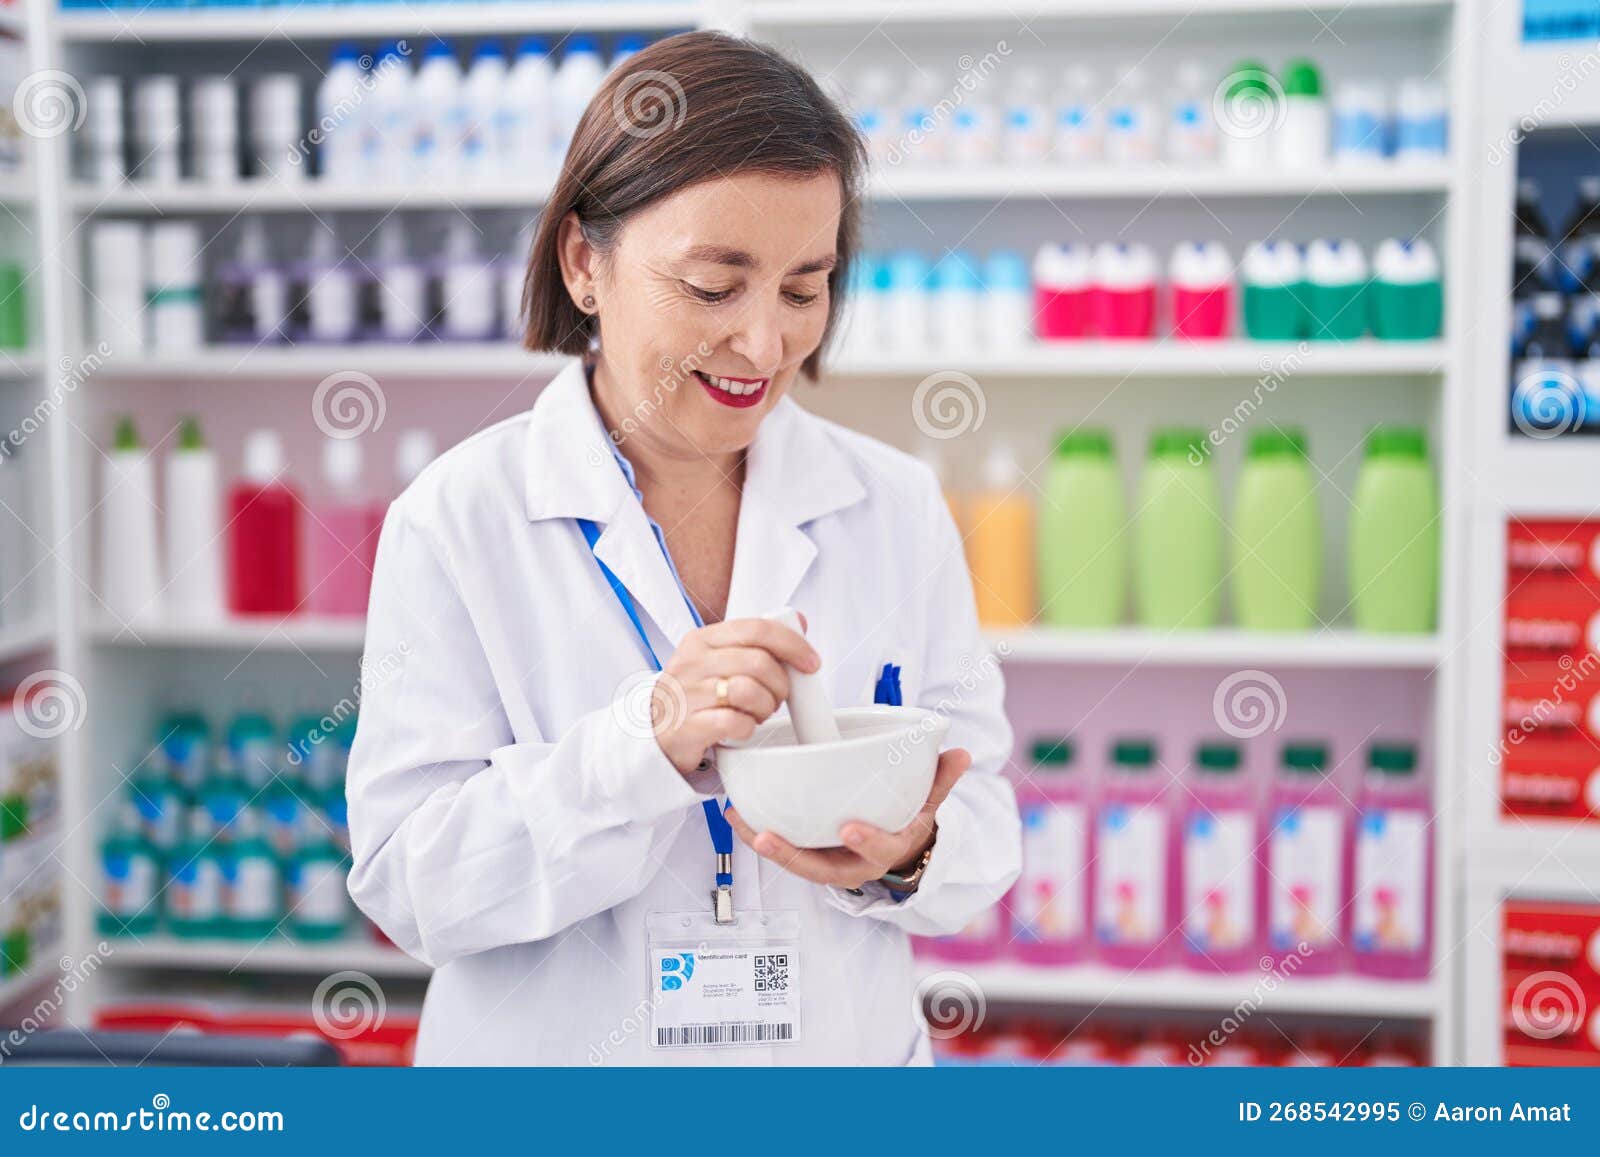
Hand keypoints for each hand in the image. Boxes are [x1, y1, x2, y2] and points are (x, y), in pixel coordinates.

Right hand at [652, 614, 819, 775]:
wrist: (654, 731)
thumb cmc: (695, 692)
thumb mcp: (719, 658)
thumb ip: (756, 641)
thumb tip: (799, 621)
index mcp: (702, 639)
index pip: (757, 629)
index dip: (793, 644)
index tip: (811, 662)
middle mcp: (692, 662)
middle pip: (758, 662)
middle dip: (780, 684)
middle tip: (777, 696)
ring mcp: (687, 694)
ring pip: (749, 691)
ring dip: (766, 707)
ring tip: (758, 712)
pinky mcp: (687, 727)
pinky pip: (735, 722)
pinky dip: (748, 727)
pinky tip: (742, 727)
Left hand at [726, 747, 971, 889]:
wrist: (894, 848)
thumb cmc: (907, 819)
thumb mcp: (927, 801)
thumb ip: (940, 778)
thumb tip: (960, 754)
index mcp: (888, 848)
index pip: (879, 850)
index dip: (866, 842)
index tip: (850, 829)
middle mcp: (854, 864)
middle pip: (822, 868)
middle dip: (794, 856)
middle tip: (768, 837)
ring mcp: (828, 863)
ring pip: (795, 862)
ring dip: (767, 846)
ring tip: (743, 824)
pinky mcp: (807, 856)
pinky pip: (782, 850)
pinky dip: (758, 834)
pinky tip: (738, 814)